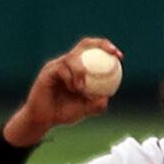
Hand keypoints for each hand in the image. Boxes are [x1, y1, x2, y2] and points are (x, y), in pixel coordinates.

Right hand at [3, 38, 123, 146]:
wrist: (44, 119)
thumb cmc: (64, 112)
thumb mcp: (85, 109)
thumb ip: (96, 104)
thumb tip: (108, 97)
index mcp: (78, 68)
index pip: (93, 52)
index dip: (106, 49)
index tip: (120, 56)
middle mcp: (67, 63)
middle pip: (84, 45)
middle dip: (100, 44)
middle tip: (111, 52)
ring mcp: (57, 66)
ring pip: (72, 58)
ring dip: (80, 71)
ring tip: (81, 87)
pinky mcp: (48, 72)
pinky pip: (62, 69)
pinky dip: (70, 78)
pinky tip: (73, 88)